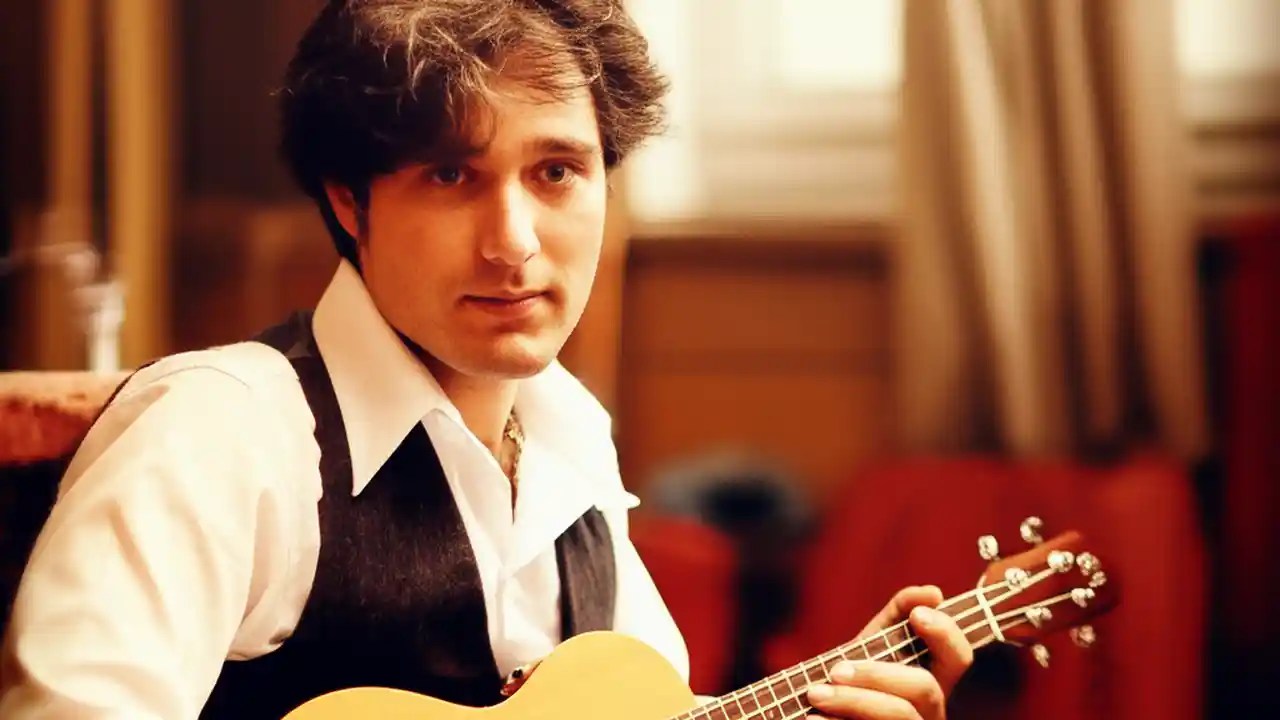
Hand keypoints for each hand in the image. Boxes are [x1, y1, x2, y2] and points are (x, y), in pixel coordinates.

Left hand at [806, 585, 972, 718]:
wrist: (822, 715)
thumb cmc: (851, 682)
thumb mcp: (870, 645)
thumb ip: (896, 614)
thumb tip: (932, 591)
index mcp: (931, 683)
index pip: (958, 658)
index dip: (947, 634)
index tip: (918, 615)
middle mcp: (930, 713)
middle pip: (926, 689)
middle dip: (878, 673)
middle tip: (835, 670)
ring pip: (901, 715)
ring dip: (854, 701)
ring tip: (815, 694)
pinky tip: (813, 719)